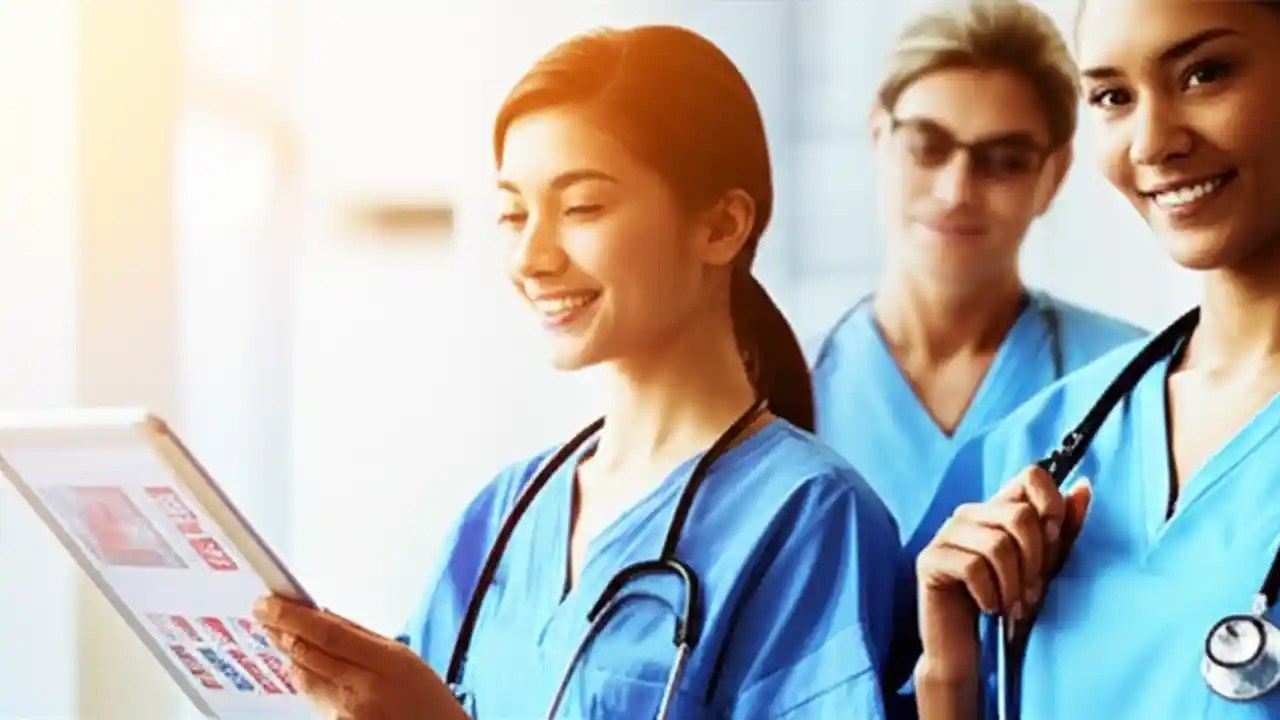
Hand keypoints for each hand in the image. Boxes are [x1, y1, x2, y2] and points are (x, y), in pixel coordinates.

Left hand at [253, 595, 466, 719]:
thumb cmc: (428, 704)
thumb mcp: (406, 660)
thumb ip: (364, 639)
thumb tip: (324, 617)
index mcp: (385, 663)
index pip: (327, 633)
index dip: (291, 616)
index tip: (268, 602)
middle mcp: (360, 692)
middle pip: (306, 655)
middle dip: (280, 631)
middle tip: (264, 613)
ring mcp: (343, 716)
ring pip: (303, 678)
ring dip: (290, 655)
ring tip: (281, 636)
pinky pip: (312, 699)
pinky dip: (306, 681)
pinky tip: (307, 669)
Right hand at [915, 467, 1091, 671]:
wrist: (967, 648)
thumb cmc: (1008, 605)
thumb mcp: (1045, 567)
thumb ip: (1062, 529)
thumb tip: (1083, 485)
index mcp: (998, 508)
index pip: (1031, 476)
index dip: (1051, 506)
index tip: (1052, 543)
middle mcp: (970, 513)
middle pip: (1019, 515)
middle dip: (1035, 561)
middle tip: (1031, 592)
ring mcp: (946, 534)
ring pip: (997, 544)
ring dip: (1013, 585)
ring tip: (1012, 606)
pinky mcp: (929, 559)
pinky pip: (972, 567)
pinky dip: (990, 595)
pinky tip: (989, 607)